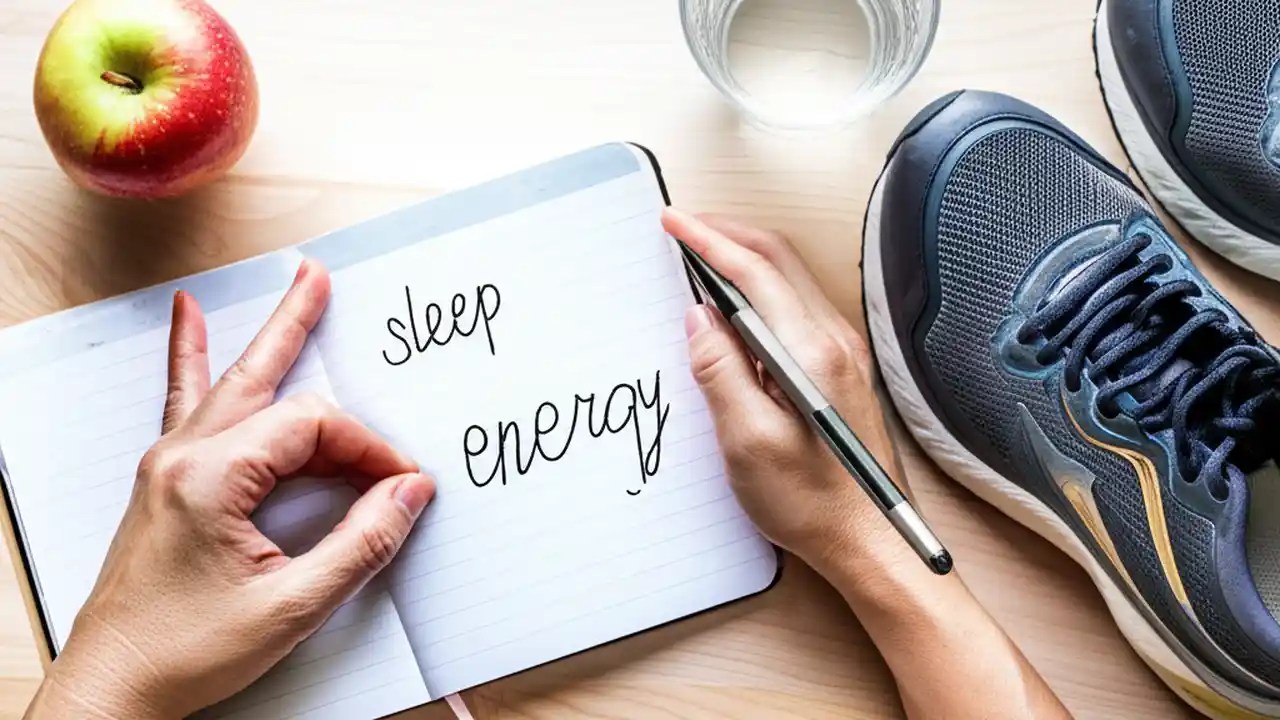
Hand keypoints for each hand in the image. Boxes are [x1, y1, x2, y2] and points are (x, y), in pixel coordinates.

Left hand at [26, 260, 435, 719]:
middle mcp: (184, 457)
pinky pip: (183, 403)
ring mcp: (168, 465)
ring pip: (228, 385)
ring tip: (290, 289)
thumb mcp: (291, 605)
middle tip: (320, 279)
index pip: (314, 430)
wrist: (114, 686)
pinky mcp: (166, 481)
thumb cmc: (186, 652)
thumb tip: (407, 494)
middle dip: (298, 327)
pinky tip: (186, 321)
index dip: (370, 449)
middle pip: (266, 382)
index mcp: (213, 478)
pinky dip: (189, 358)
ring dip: (264, 340)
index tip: (403, 484)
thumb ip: (359, 544)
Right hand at [664, 209, 901, 574]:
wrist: (870, 540)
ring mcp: (842, 353)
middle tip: (683, 228)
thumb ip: (720, 372)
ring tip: (700, 257)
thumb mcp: (746, 442)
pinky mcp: (839, 369)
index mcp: (810, 354)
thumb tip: (698, 318)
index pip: (754, 273)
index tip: (675, 222)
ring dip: (744, 259)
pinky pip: (795, 308)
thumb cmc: (811, 502)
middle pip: (778, 261)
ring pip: (788, 280)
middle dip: (727, 234)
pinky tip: (733, 306)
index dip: (710, 240)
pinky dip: (759, 290)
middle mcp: (834, 342)